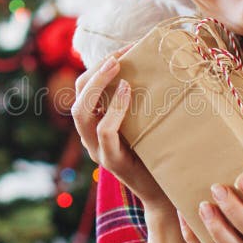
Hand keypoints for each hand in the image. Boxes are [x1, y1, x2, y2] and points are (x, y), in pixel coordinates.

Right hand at [71, 46, 170, 210]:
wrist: (165, 193)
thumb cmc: (158, 153)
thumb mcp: (146, 122)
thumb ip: (141, 101)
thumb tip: (156, 64)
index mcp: (95, 124)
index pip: (83, 89)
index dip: (98, 66)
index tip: (123, 50)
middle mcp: (89, 137)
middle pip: (77, 97)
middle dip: (94, 72)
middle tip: (117, 57)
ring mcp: (97, 150)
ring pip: (81, 112)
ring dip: (97, 85)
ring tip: (117, 67)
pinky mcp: (111, 161)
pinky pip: (104, 131)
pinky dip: (114, 108)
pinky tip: (128, 92)